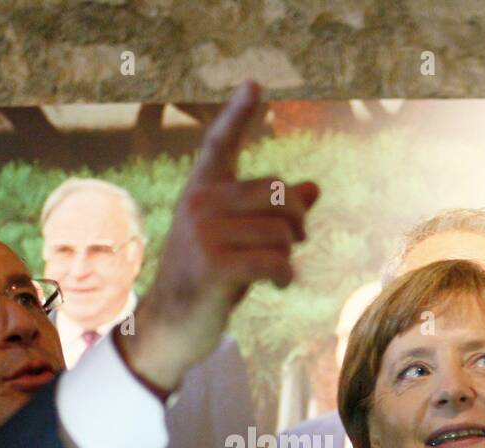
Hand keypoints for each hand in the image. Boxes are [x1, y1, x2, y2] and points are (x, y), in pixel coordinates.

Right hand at [129, 80, 319, 391]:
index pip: (220, 144)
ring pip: (281, 232)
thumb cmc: (208, 280)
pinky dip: (284, 276)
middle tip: (296, 241)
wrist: (170, 327)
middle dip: (297, 220)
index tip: (255, 83)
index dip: (239, 114)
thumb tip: (314, 188)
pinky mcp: (215, 265)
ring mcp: (204, 233)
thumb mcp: (239, 241)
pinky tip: (274, 285)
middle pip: (278, 193)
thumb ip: (270, 214)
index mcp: (201, 190)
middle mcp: (199, 203)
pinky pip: (275, 261)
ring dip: (288, 256)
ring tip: (274, 271)